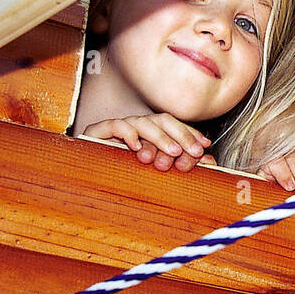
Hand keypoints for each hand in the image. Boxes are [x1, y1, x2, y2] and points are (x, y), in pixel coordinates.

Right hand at [81, 114, 211, 171]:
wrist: (83, 174)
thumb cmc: (121, 173)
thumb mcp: (155, 170)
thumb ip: (180, 164)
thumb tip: (211, 163)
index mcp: (149, 131)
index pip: (172, 125)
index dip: (189, 133)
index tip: (204, 146)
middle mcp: (136, 126)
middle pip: (161, 119)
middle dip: (180, 134)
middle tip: (192, 152)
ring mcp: (118, 127)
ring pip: (142, 122)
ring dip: (159, 138)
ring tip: (171, 153)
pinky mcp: (98, 132)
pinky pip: (115, 125)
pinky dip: (127, 133)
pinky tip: (135, 147)